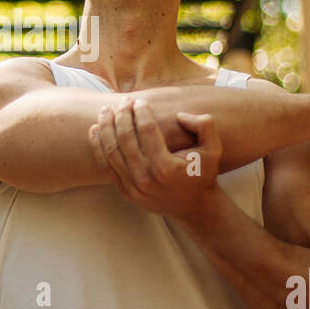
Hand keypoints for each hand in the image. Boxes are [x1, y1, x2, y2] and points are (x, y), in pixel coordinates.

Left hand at [87, 97, 223, 220]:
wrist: (195, 208)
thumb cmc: (202, 174)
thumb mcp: (214, 148)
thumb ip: (204, 125)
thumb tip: (179, 115)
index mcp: (166, 167)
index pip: (146, 131)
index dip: (141, 112)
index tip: (140, 100)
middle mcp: (146, 178)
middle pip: (125, 139)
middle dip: (122, 115)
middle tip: (123, 101)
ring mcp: (133, 187)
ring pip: (111, 152)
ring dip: (106, 128)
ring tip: (105, 111)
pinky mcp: (125, 192)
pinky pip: (106, 166)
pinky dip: (98, 147)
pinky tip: (95, 130)